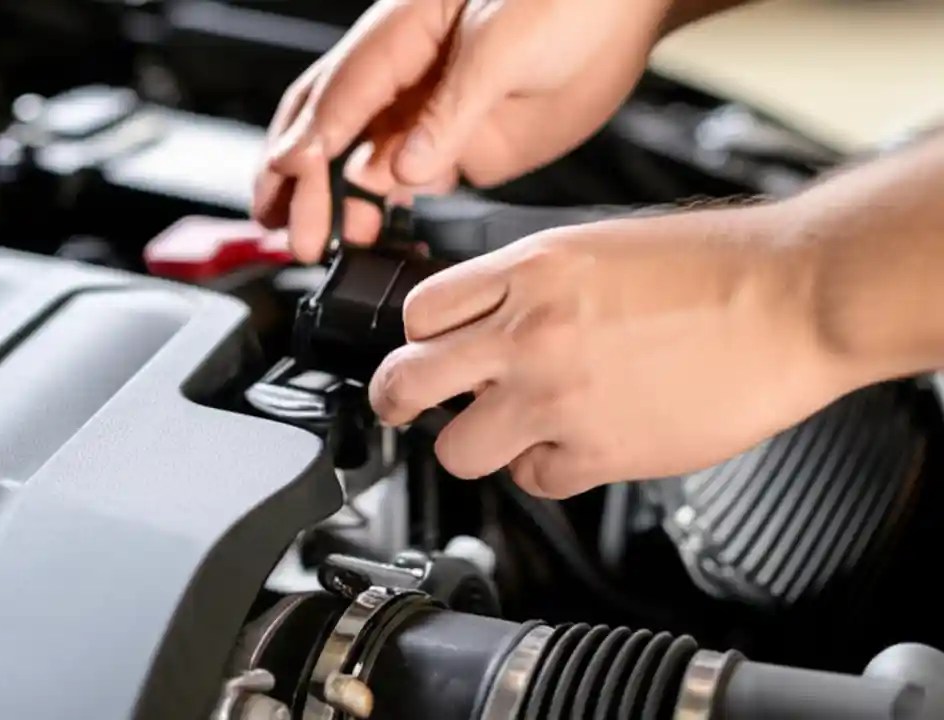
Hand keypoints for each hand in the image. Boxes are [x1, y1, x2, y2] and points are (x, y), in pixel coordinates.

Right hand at [251, 0, 675, 262]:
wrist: (630, 9)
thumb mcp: (507, 43)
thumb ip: (452, 110)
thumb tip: (402, 167)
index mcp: (402, 31)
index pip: (339, 93)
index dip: (309, 141)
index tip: (289, 184)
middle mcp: (403, 75)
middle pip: (326, 127)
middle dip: (296, 179)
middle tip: (290, 229)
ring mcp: (427, 114)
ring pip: (357, 162)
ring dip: (331, 202)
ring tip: (319, 244)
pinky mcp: (457, 147)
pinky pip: (404, 184)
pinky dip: (378, 212)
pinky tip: (364, 237)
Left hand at [367, 202, 849, 498]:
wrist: (791, 297)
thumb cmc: (713, 265)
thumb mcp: (596, 244)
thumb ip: (529, 283)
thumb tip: (485, 316)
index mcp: (528, 270)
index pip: (420, 310)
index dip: (415, 334)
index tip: (421, 348)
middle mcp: (528, 333)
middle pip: (406, 381)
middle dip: (396, 398)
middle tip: (402, 405)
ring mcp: (556, 398)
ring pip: (455, 449)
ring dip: (472, 443)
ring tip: (503, 431)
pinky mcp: (596, 452)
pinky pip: (533, 479)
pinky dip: (544, 468)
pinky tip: (570, 445)